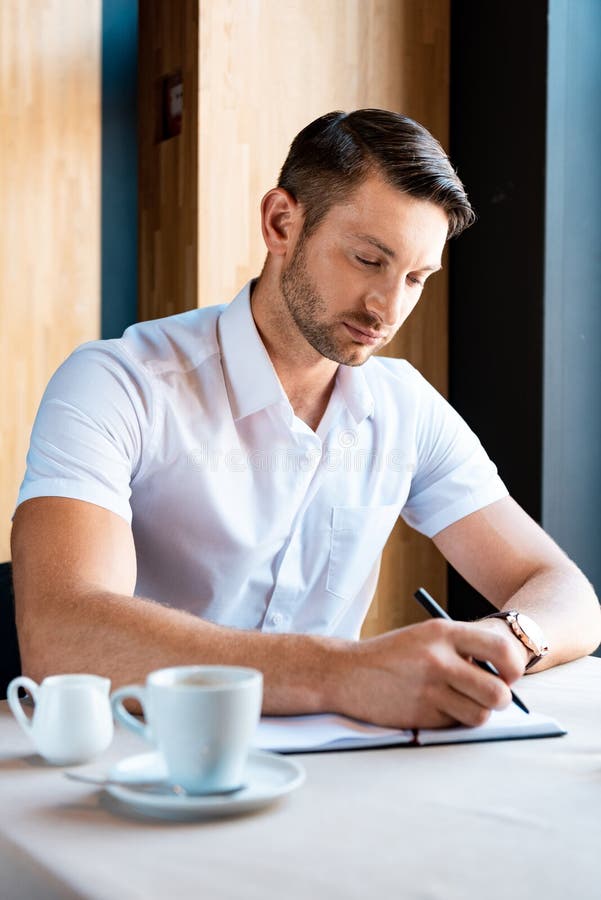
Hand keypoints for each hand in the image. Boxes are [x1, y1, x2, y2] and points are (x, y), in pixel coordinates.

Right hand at [335, 619, 525, 728]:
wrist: (345, 673)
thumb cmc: (391, 656)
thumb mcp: (425, 637)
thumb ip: (461, 649)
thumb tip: (504, 676)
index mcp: (443, 631)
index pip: (501, 648)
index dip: (513, 667)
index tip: (506, 674)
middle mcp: (439, 658)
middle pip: (497, 691)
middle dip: (500, 699)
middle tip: (490, 696)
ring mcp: (429, 689)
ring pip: (481, 714)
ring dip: (476, 713)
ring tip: (460, 702)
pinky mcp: (421, 715)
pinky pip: (455, 724)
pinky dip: (452, 720)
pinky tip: (434, 707)